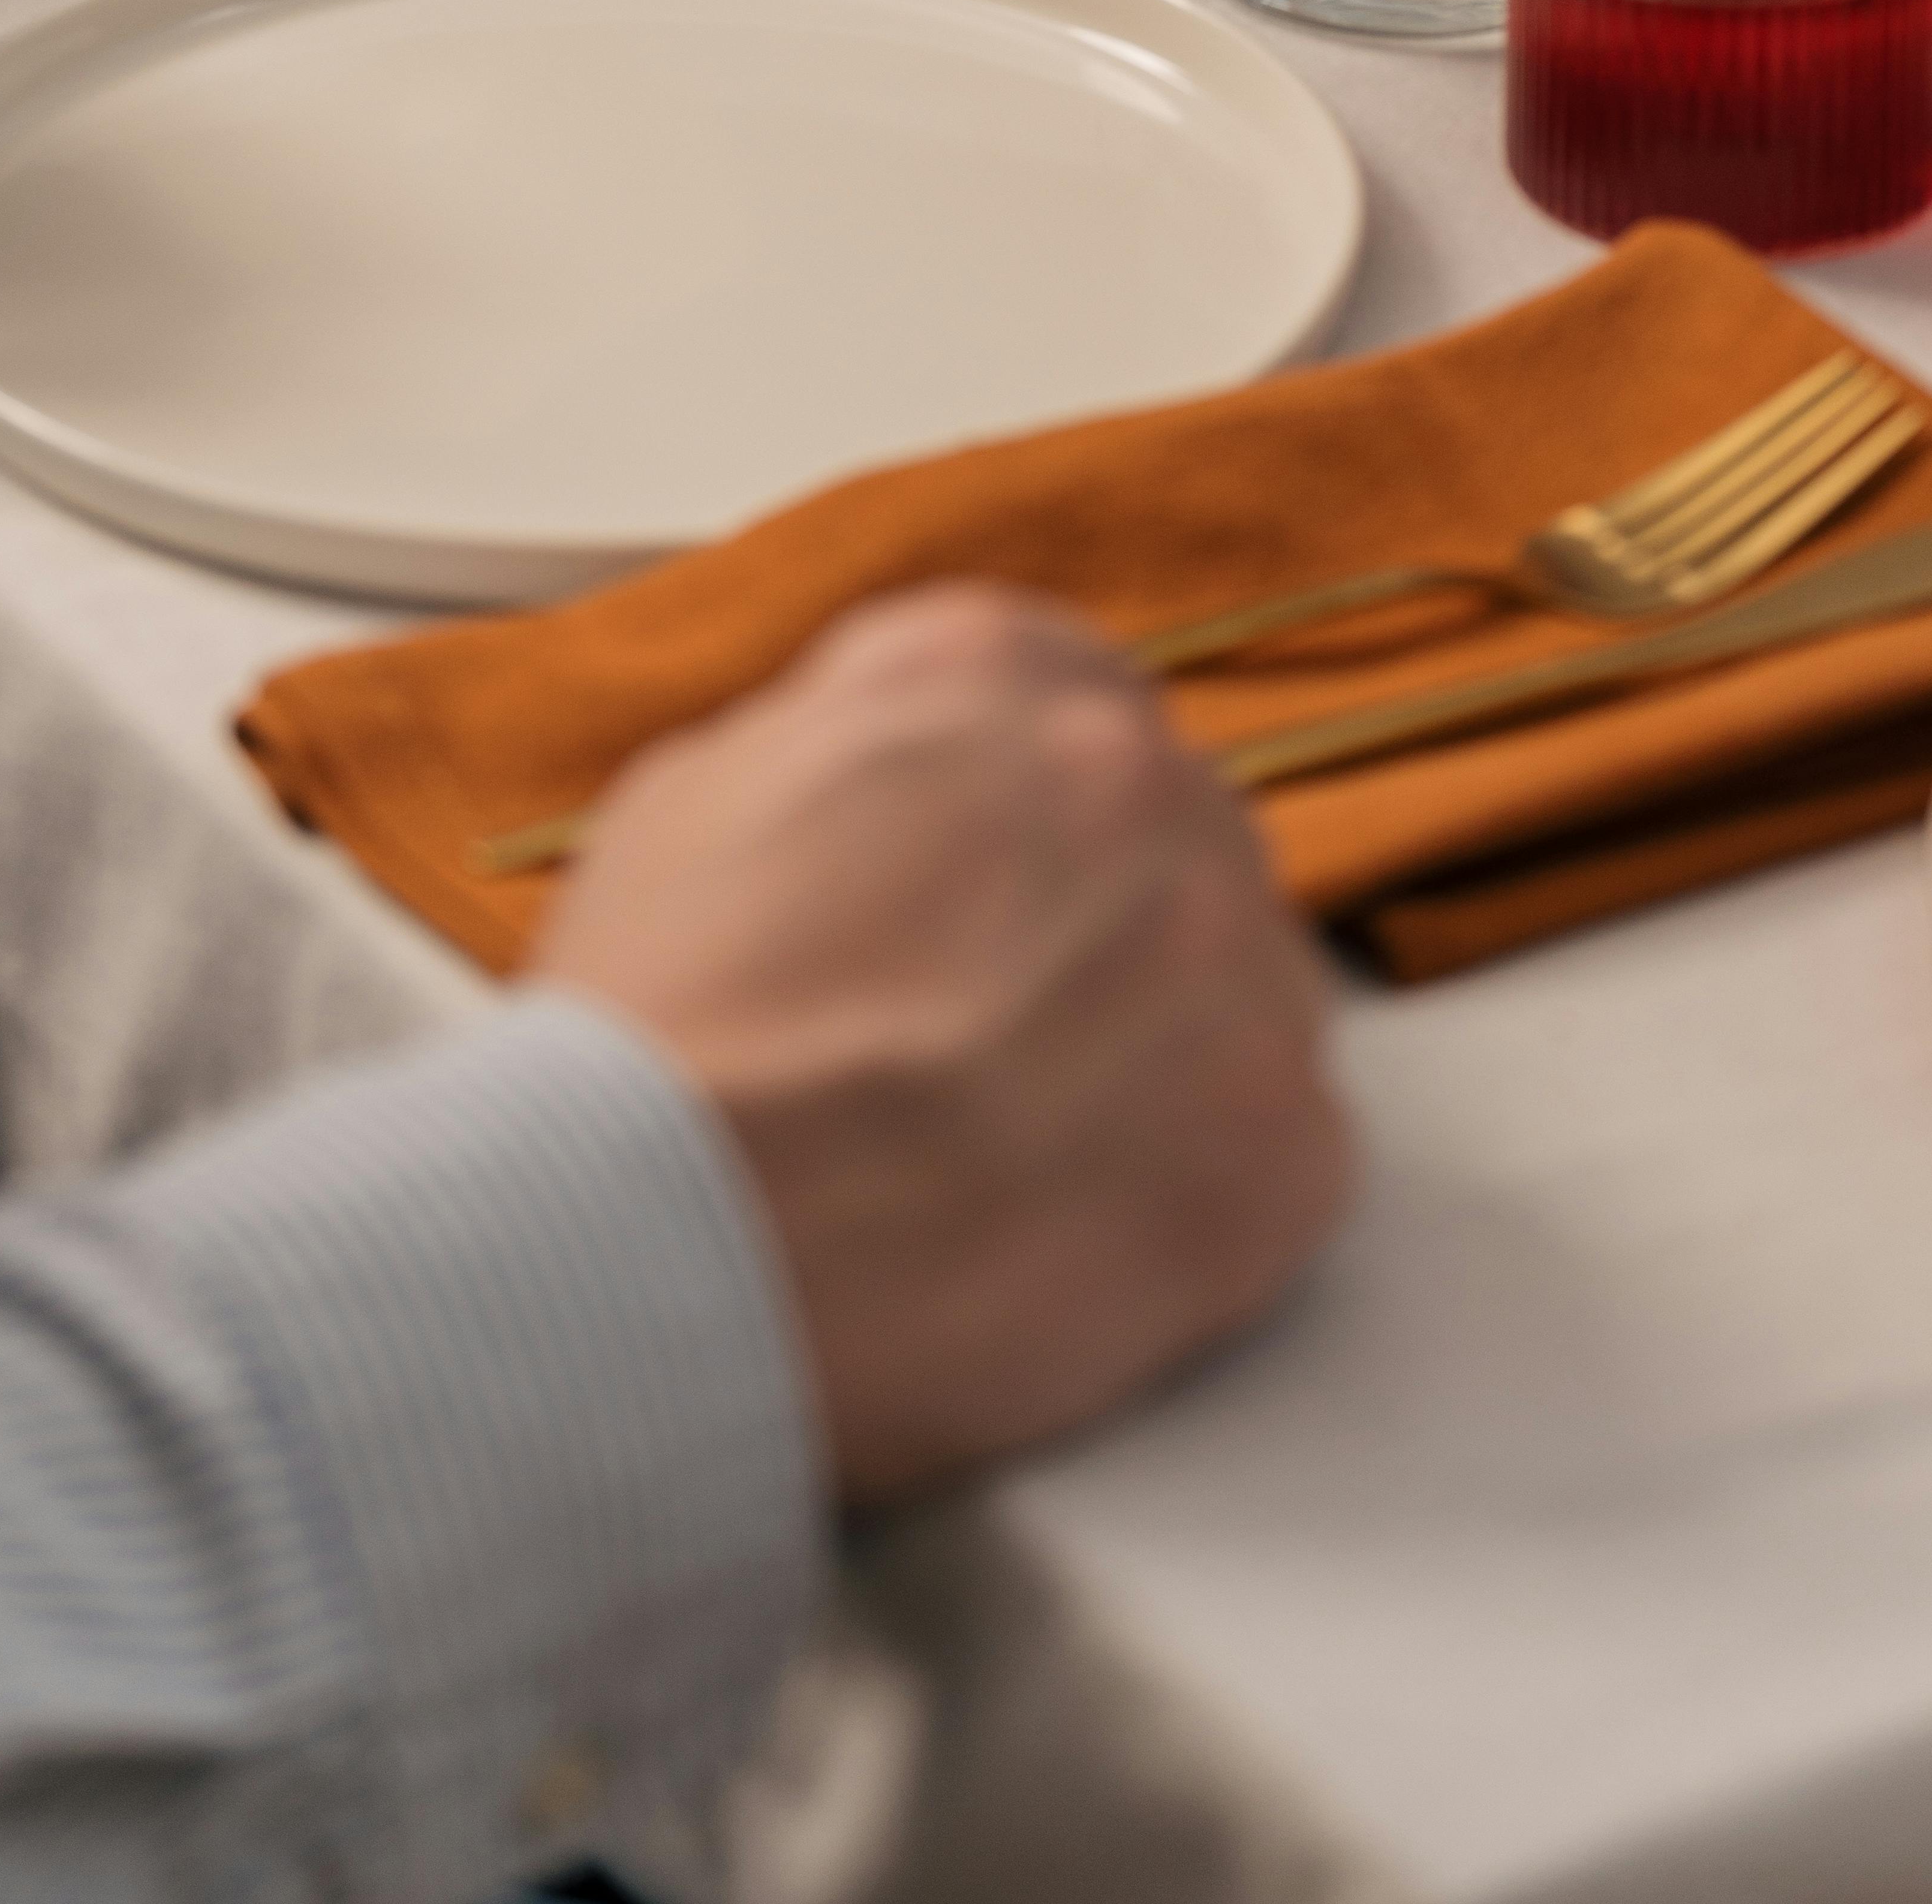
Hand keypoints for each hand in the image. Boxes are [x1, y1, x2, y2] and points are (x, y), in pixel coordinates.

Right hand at [540, 588, 1349, 1499]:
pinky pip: (1286, 1152)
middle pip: (1165, 842)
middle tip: (982, 1044)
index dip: (1016, 817)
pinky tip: (1078, 1238)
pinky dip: (1203, 1197)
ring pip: (1242, 990)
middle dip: (1095, 933)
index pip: (1064, 696)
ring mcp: (1230, 964)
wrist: (648, 1256)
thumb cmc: (645, 1045)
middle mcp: (1138, 782)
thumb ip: (840, 756)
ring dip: (1162, 1059)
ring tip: (1019, 1157)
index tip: (979, 898)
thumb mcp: (696, 797)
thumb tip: (902, 800)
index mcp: (992, 674)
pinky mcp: (1278, 1153)